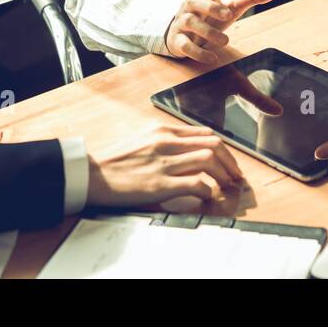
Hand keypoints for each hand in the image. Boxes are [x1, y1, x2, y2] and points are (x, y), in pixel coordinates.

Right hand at [85, 124, 244, 205]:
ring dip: (224, 174)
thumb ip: (165, 142)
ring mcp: (164, 162)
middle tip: (236, 174)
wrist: (91, 174)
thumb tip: (188, 152)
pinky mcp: (160, 184)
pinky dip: (207, 191)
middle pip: (213, 144)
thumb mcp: (143, 140)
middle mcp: (166, 142)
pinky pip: (196, 184)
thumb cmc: (115, 161)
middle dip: (231, 160)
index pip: (204, 133)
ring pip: (209, 160)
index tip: (229, 160)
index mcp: (163, 130)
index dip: (223, 147)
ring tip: (227, 185)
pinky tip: (207, 196)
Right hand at [164, 0, 278, 63]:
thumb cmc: (212, 17)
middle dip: (210, 7)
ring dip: (208, 31)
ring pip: (189, 22)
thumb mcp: (231, 7)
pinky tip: (213, 58)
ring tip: (226, 41)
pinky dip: (198, 52)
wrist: (185, 35)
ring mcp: (181, 24)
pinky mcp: (178, 41)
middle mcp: (189, 8)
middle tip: (228, 15)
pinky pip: (184, 45)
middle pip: (193, 0)